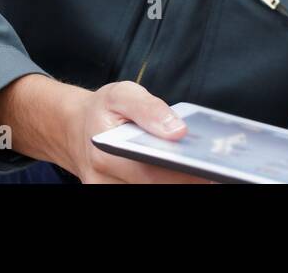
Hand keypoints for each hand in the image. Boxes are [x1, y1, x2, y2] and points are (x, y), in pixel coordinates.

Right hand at [66, 81, 213, 183]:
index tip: (210, 169)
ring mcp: (108, 191)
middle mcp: (105, 181)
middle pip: (156, 188)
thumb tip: (178, 130)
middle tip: (213, 168)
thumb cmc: (102, 111)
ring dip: (178, 180)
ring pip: (152, 191)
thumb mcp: (122, 94)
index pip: (152, 173)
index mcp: (106, 153)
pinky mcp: (113, 193)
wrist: (73, 128)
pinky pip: (146, 189)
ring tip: (201, 168)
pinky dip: (166, 181)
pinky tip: (184, 172)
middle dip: (187, 178)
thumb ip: (150, 109)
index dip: (185, 174)